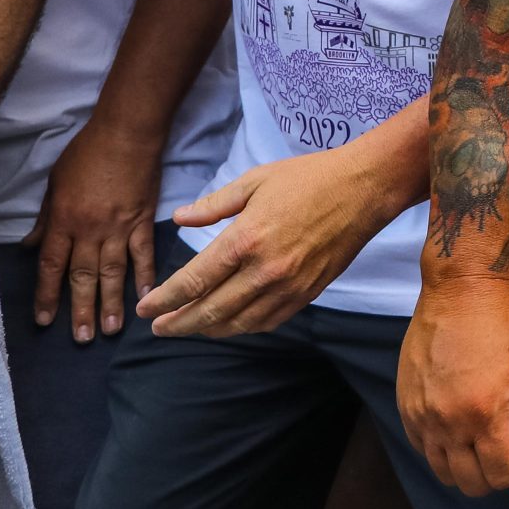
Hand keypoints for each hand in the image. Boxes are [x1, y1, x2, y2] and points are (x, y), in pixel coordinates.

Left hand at [28, 121, 160, 340]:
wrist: (126, 133)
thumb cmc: (86, 153)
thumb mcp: (55, 183)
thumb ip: (45, 218)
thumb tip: (30, 247)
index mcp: (63, 220)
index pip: (51, 265)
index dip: (47, 295)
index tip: (45, 322)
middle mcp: (89, 230)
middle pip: (82, 276)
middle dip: (80, 309)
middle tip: (82, 339)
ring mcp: (119, 228)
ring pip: (112, 272)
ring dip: (111, 303)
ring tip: (110, 331)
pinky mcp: (142, 221)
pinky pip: (143, 254)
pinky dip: (146, 276)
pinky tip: (147, 297)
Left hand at [139, 147, 395, 336]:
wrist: (363, 189)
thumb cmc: (308, 178)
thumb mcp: (255, 180)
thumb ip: (214, 205)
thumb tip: (179, 219)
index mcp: (245, 238)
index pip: (194, 281)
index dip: (165, 299)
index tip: (146, 308)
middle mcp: (264, 270)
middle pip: (210, 311)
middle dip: (178, 324)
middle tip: (158, 328)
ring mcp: (288, 286)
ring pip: (238, 323)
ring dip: (208, 330)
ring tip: (189, 328)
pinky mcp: (307, 294)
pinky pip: (267, 322)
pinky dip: (243, 328)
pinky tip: (229, 324)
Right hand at [399, 277, 508, 495]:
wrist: (462, 288)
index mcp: (486, 413)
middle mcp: (448, 422)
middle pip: (477, 484)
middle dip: (501, 465)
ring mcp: (421, 417)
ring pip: (447, 475)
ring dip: (472, 461)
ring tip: (485, 423)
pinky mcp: (406, 408)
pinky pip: (426, 452)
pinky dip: (446, 447)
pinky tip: (462, 414)